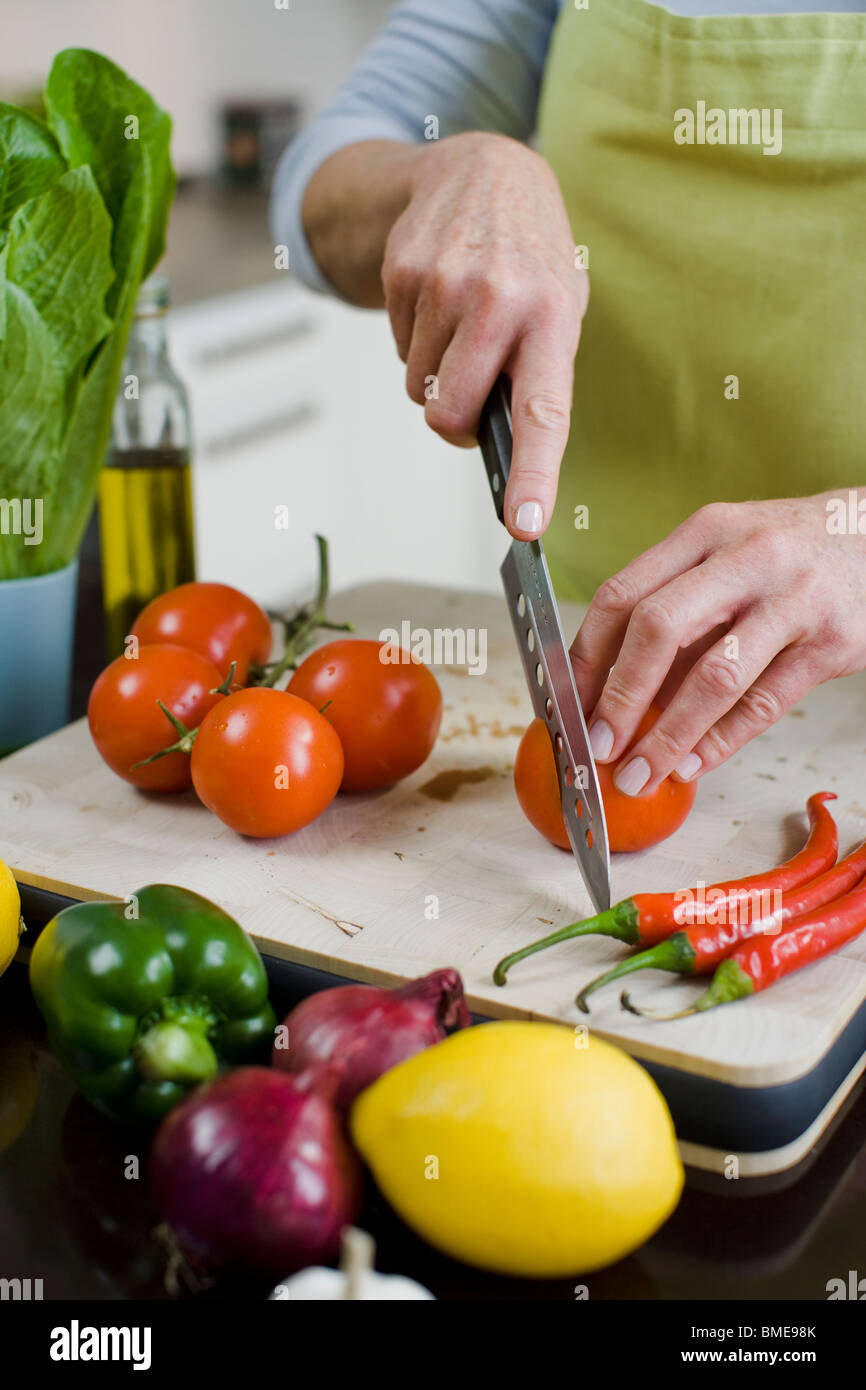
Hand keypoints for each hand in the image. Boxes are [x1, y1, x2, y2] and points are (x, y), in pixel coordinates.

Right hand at [382, 132, 587, 539]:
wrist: (485, 171)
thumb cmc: (531, 259)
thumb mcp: (560, 307)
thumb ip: (538, 376)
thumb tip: (504, 451)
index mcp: (554, 318)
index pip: (542, 414)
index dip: (532, 475)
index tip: (524, 523)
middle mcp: (499, 301)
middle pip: (450, 416)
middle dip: (455, 422)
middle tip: (474, 392)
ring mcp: (445, 285)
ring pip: (418, 389)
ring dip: (435, 376)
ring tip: (463, 326)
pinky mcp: (403, 273)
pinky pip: (399, 350)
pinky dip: (416, 341)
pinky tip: (440, 302)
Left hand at [569, 493, 865, 793]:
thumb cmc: (789, 554)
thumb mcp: (727, 555)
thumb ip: (676, 608)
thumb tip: (611, 687)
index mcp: (704, 533)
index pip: (623, 594)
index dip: (586, 657)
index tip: (567, 705)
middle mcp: (745, 559)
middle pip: (659, 628)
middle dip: (619, 696)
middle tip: (598, 746)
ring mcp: (792, 600)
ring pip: (714, 676)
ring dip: (668, 735)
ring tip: (640, 774)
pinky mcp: (832, 642)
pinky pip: (765, 702)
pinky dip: (722, 741)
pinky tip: (694, 764)